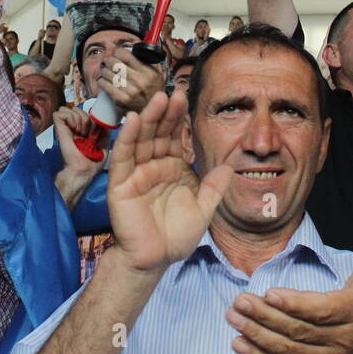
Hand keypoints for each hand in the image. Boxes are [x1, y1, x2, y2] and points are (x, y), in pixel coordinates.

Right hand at [53, 106, 105, 180]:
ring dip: (77, 117)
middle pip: (75, 108)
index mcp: (81, 130)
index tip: (94, 129)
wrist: (83, 170)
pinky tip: (75, 129)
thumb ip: (105, 132)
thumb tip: (107, 120)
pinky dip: (69, 118)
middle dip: (83, 116)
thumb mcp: (104, 145)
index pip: (83, 112)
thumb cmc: (93, 162)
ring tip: (80, 131)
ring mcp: (64, 128)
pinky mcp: (59, 129)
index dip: (90, 116)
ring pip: (66, 109)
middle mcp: (72, 127)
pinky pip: (60, 114)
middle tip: (86, 131)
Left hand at [97, 46, 166, 113]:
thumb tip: (134, 48)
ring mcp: (130, 91)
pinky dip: (102, 81)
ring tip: (105, 72)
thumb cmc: (153, 93)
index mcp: (148, 72)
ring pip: (108, 73)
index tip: (117, 54)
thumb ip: (149, 61)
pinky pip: (105, 86)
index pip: (125, 54)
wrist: (154, 114)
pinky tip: (103, 81)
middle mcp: (140, 81)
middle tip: (108, 62)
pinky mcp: (121, 100)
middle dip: (109, 61)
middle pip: (115, 63)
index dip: (118, 52)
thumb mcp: (158, 75)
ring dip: (104, 71)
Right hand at [108, 90, 231, 272]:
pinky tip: (133, 120)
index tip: (187, 98)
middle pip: (158, 133)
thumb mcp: (204, 209)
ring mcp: (135, 173)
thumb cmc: (176, 236)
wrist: (155, 260)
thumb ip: (215, 186)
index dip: (179, 118)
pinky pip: (123, 157)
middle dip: (166, 113)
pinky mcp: (120, 184)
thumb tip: (232, 165)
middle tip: (175, 93)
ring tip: (157, 99)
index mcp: (172, 168)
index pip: (175, 137)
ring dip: (148, 118)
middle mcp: (153, 166)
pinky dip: (127, 138)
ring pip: (141, 139)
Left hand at [226, 204, 352, 353]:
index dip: (295, 304)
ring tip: (233, 317)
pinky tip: (238, 343)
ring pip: (288, 351)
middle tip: (239, 300)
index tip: (269, 292)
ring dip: (257, 335)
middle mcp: (339, 339)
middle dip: (266, 316)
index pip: (322, 310)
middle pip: (299, 331)